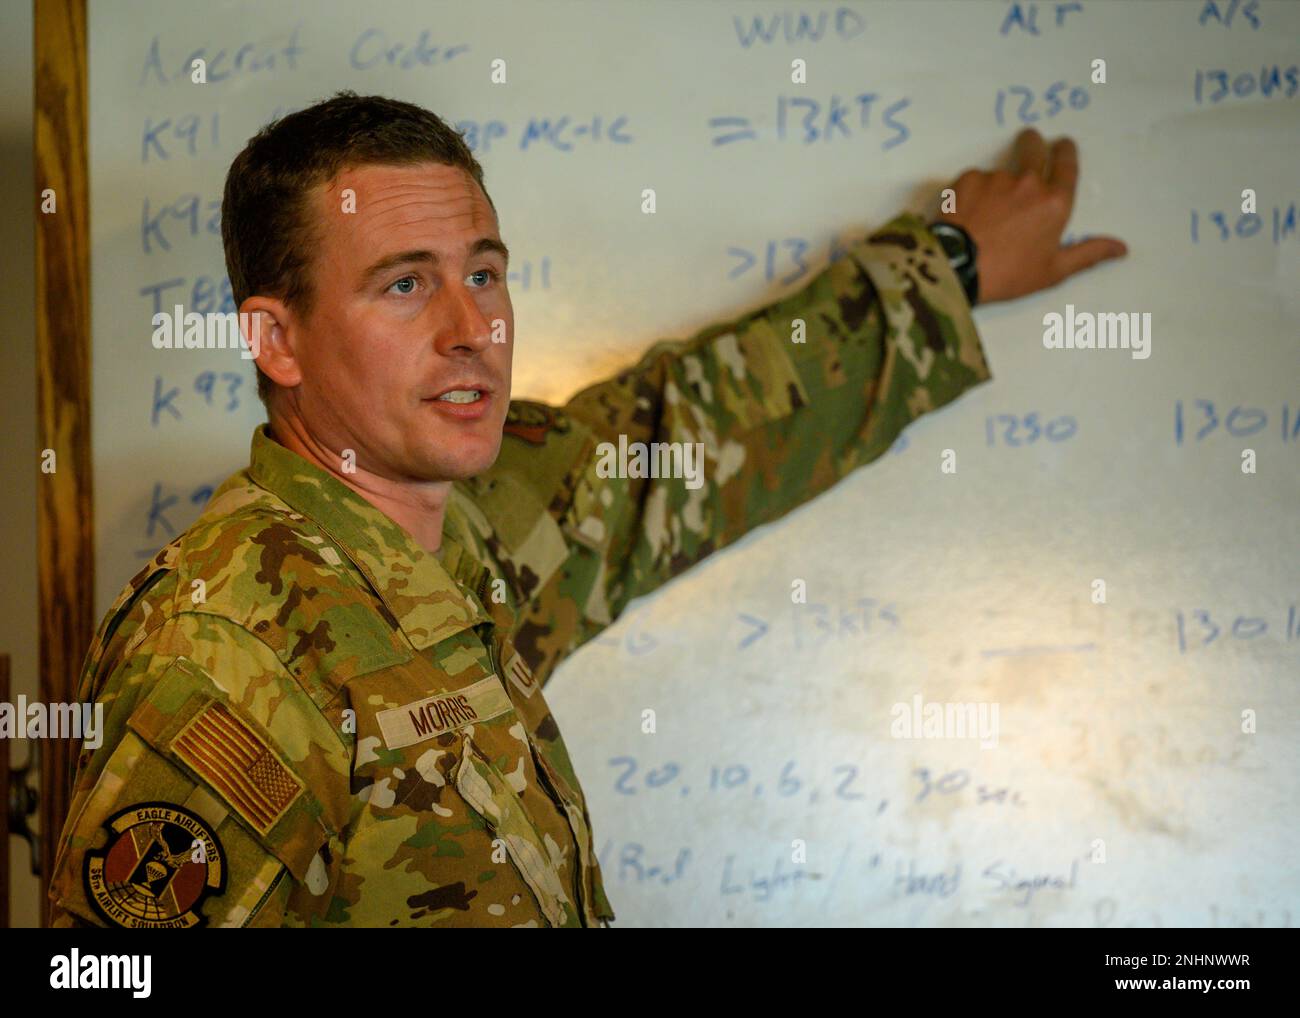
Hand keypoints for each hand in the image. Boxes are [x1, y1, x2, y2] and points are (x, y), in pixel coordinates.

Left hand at [938, 128, 1127, 304]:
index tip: (1062, 144)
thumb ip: (1088, 253)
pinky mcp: (968, 179)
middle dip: (1033, 142)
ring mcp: (996, 178)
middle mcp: (1029, 183)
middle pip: (1034, 147)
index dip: (1065, 150)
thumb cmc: (1008, 274)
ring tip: (987, 211)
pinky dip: (972, 193)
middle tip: (1029, 145)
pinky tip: (967, 214)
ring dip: (997, 183)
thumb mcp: (1053, 271)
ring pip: (1000, 171)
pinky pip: (974, 180)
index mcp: (1055, 202)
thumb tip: (1122, 248)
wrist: (957, 270)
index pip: (1067, 163)